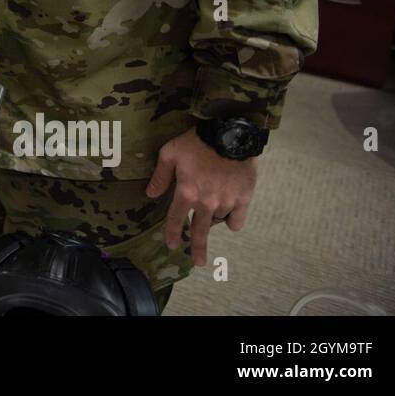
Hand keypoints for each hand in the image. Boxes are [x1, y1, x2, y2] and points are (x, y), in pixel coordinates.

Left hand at [146, 127, 257, 266]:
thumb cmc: (196, 141)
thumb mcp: (170, 153)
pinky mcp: (244, 199)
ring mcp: (227, 202)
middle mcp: (206, 202)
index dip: (173, 233)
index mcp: (186, 192)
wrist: (230, 133)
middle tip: (198, 262)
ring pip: (218, 220)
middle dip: (198, 248)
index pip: (177, 219)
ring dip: (213, 218)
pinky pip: (238, 220)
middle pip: (201, 231)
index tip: (172, 245)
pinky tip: (229, 215)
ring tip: (211, 207)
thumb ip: (160, 176)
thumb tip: (150, 194)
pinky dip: (233, 220)